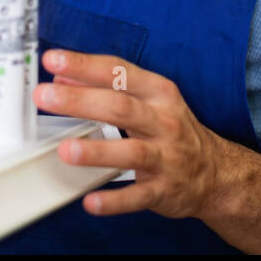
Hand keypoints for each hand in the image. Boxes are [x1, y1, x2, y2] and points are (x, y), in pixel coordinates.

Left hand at [35, 48, 228, 218]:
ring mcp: (167, 157)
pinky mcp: (165, 190)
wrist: (216, 173)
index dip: (84, 65)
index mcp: (158, 93)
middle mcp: (164, 121)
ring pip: (131, 151)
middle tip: (45, 97)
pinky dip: (114, 200)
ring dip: (97, 151)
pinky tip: (91, 201)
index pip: (118, 72)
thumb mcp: (147, 100)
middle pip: (120, 107)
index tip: (53, 60)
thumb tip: (62, 78)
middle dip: (80, 101)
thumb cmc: (172, 130)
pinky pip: (138, 196)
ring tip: (65, 150)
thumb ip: (106, 88)